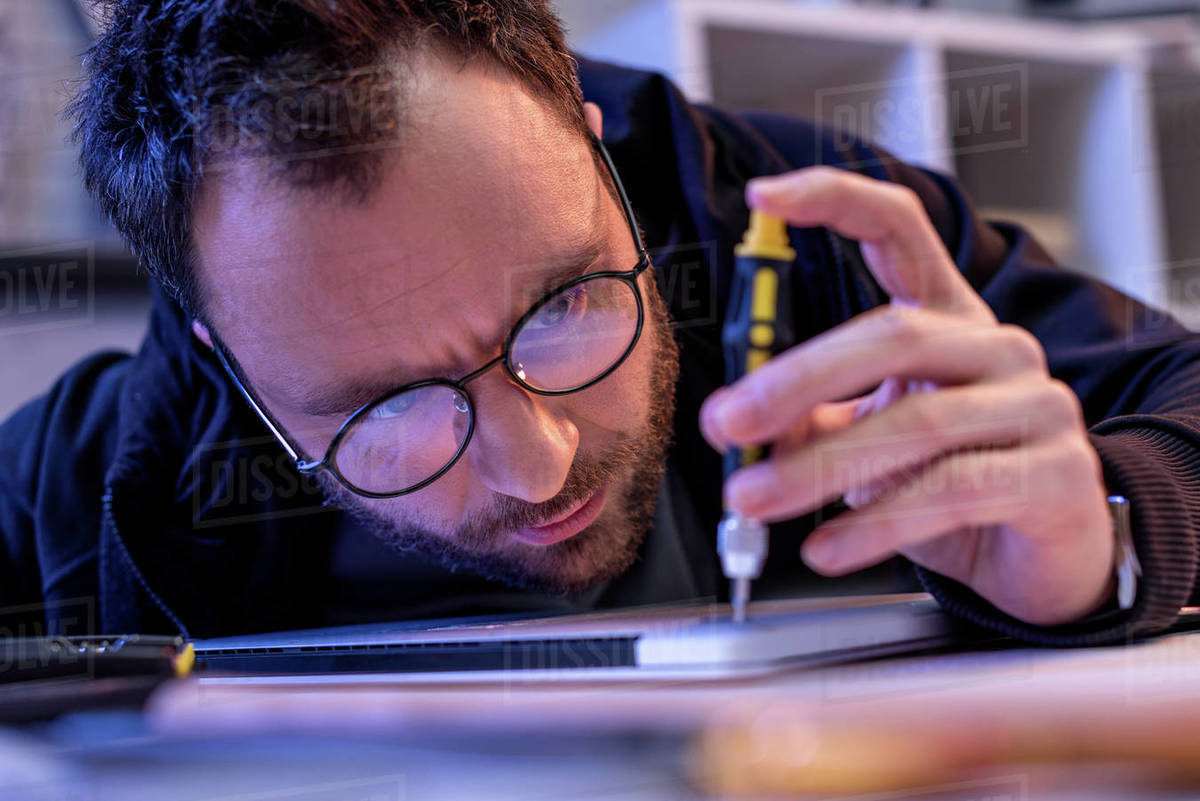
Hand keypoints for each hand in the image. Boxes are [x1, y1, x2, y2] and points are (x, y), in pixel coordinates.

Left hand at [699, 168, 1114, 625]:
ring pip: (916, 425)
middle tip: (729, 424)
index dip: (834, 201)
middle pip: (891, 335)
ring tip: (754, 500)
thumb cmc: (952, 479)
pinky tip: (826, 547)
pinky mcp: (1055, 475)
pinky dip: (874, 524)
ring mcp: (1037, 406)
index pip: (898, 229)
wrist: (1045, 554)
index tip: (762, 198)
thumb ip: (813, 417)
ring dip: (818, 469)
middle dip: (795, 381)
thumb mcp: (873, 436)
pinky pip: (950, 493)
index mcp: (947, 316)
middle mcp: (997, 346)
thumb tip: (737, 423)